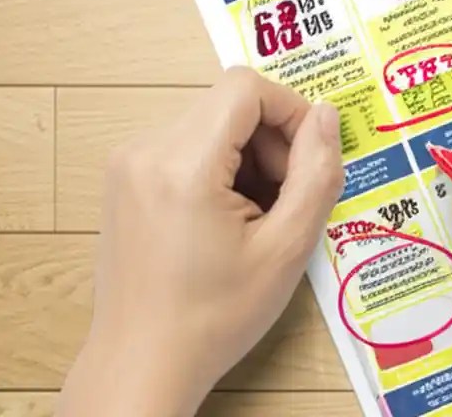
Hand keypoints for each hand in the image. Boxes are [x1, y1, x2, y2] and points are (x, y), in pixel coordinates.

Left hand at [59, 67, 344, 416]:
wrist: (143, 363)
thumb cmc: (214, 317)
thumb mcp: (287, 248)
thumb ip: (316, 173)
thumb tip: (326, 116)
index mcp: (182, 165)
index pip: (245, 88)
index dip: (291, 111)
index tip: (310, 158)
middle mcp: (145, 151)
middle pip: (229, 105)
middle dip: (272, 142)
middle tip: (288, 199)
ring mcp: (129, 164)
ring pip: (211, 125)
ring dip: (249, 158)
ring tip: (260, 217)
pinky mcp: (125, 180)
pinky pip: (187, 147)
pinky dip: (220, 169)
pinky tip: (231, 220)